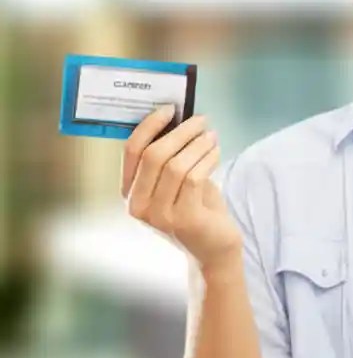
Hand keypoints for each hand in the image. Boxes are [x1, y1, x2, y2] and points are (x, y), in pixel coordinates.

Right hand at [122, 105, 241, 266]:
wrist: (214, 249)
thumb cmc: (197, 209)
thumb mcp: (177, 182)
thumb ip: (171, 157)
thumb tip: (179, 118)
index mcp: (130, 193)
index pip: (132, 152)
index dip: (149, 126)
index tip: (169, 109)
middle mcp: (138, 206)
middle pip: (153, 155)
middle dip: (180, 132)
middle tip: (201, 120)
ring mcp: (159, 215)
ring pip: (175, 165)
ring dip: (197, 144)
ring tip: (212, 135)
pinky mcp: (183, 220)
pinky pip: (194, 178)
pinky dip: (207, 159)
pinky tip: (216, 152)